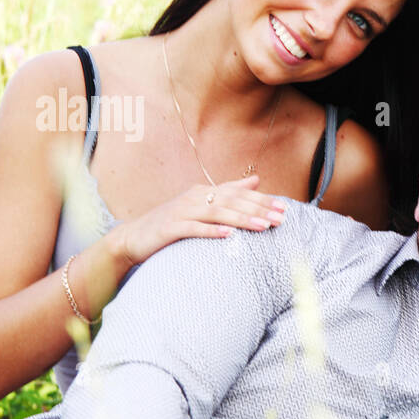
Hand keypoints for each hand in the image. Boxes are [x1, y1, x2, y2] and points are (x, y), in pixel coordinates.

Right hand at [107, 174, 285, 271]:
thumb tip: (257, 180)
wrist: (134, 237)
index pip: (238, 193)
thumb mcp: (202, 206)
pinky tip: (228, 235)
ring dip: (241, 219)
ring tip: (263, 226)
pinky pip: (193, 229)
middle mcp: (194, 198)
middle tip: (280, 218)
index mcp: (203, 192)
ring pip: (216, 213)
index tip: (284, 209)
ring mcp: (181, 212)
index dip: (262, 200)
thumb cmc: (173, 223)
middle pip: (231, 201)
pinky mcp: (169, 228)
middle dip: (258, 209)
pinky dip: (211, 231)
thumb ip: (229, 192)